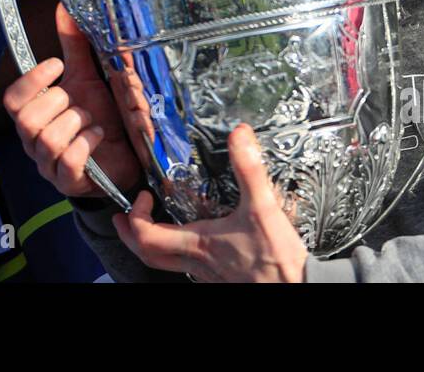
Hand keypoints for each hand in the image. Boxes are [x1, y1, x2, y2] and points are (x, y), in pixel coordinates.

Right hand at [3, 5, 141, 198]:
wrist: (125, 155)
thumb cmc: (100, 117)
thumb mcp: (87, 79)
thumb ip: (74, 48)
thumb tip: (64, 9)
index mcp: (34, 114)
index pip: (12, 99)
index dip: (32, 79)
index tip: (57, 64)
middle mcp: (34, 141)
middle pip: (25, 120)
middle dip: (57, 102)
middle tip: (78, 99)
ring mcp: (49, 164)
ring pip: (47, 140)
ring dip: (75, 122)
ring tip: (91, 118)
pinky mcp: (68, 181)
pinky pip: (67, 163)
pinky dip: (85, 143)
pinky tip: (98, 135)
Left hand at [114, 124, 307, 282]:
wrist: (298, 288)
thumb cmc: (278, 258)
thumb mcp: (264, 207)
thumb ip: (249, 169)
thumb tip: (239, 135)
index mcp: (198, 244)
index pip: (146, 236)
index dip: (135, 216)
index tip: (142, 196)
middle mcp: (196, 263)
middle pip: (147, 255)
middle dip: (130, 234)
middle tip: (124, 216)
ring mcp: (207, 275)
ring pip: (165, 263)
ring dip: (152, 244)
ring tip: (151, 225)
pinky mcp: (221, 280)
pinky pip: (187, 268)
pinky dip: (178, 252)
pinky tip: (192, 241)